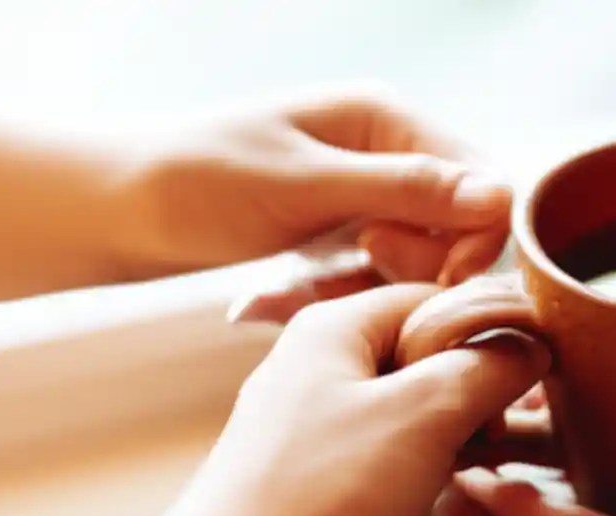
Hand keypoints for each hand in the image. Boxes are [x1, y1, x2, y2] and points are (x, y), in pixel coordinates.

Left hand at [122, 86, 510, 305]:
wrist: (112, 211)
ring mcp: (365, 193)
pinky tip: (275, 298)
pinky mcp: (341, 232)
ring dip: (371, 289)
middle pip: (459, 227)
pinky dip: (337, 296)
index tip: (432, 283)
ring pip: (418, 260)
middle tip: (354, 273)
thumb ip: (406, 190)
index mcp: (386, 118)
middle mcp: (387, 151)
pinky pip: (373, 276)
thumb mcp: (307, 188)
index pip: (485, 182)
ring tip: (295, 290)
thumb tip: (503, 197)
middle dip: (419, 268)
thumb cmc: (196, 184)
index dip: (473, 241)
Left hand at [159, 283, 547, 515]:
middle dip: (474, 387)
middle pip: (422, 353)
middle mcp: (316, 366)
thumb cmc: (321, 495)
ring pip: (410, 408)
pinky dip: (423, 468)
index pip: (432, 298)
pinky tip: (440, 497)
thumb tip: (529, 346)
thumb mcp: (424, 414)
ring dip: (453, 433)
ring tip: (476, 465)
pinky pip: (388, 453)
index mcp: (332, 328)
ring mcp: (313, 425)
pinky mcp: (316, 478)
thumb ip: (487, 368)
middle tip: (505, 429)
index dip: (489, 328)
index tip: (534, 367)